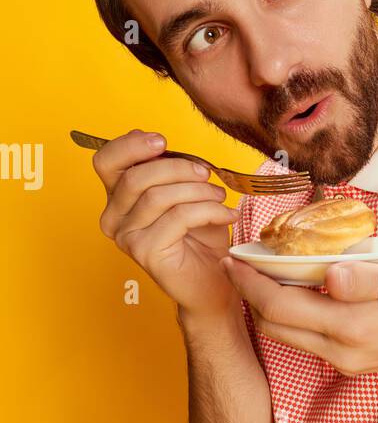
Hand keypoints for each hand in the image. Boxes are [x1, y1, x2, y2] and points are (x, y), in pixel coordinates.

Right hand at [92, 129, 240, 315]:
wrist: (214, 281)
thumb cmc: (200, 237)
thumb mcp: (185, 193)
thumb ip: (169, 170)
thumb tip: (160, 145)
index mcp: (118, 200)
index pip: (106, 162)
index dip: (131, 146)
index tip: (162, 141)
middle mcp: (114, 219)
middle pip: (135, 177)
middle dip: (177, 168)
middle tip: (206, 174)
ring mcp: (127, 238)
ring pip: (158, 196)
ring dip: (198, 191)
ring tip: (220, 198)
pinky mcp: (145, 252)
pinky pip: (178, 217)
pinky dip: (208, 210)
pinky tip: (226, 214)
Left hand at [219, 252, 377, 378]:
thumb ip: (367, 278)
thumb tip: (330, 274)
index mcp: (354, 326)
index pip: (282, 306)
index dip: (251, 282)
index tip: (234, 257)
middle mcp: (343, 351)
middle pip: (275, 326)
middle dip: (250, 294)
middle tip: (236, 263)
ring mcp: (345, 362)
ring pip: (287, 336)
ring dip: (266, 307)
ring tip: (257, 275)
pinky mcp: (351, 364)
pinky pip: (306, 340)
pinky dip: (289, 317)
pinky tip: (290, 292)